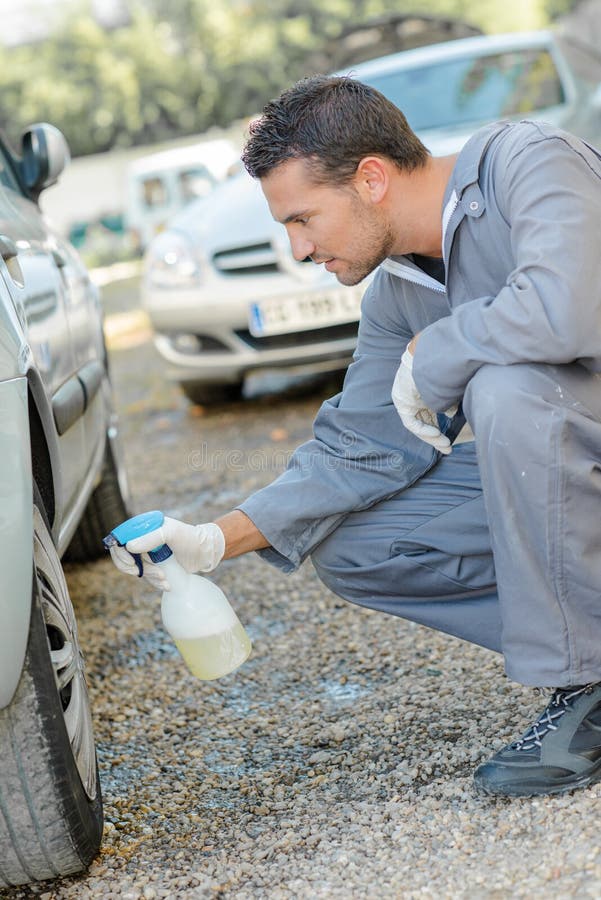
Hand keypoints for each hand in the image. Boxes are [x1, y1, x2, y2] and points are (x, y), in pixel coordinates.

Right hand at [109, 516, 225, 589]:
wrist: (206, 552)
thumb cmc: (190, 538)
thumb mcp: (171, 534)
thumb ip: (150, 538)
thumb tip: (128, 546)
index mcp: (144, 527)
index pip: (121, 539)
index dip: (121, 553)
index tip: (132, 564)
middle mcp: (144, 539)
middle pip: (125, 556)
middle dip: (134, 567)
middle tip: (143, 573)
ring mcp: (149, 553)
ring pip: (137, 569)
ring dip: (148, 576)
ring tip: (164, 577)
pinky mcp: (156, 565)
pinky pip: (147, 576)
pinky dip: (155, 582)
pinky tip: (167, 584)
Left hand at [391, 347, 453, 454]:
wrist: (430, 353)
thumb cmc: (441, 366)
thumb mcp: (446, 387)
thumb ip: (447, 401)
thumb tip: (450, 413)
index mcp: (421, 391)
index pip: (429, 413)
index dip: (438, 426)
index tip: (449, 436)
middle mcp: (411, 397)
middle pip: (423, 421)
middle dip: (436, 436)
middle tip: (447, 447)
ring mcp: (405, 400)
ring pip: (418, 425)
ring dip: (432, 437)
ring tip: (445, 444)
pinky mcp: (402, 403)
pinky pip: (411, 422)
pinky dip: (424, 429)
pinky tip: (437, 433)